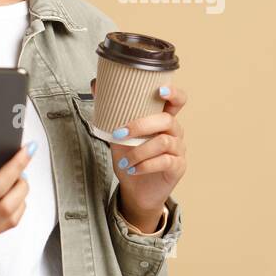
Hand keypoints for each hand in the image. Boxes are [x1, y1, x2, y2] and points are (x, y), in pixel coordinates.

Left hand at [91, 77, 187, 230]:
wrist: (135, 190)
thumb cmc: (130, 158)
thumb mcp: (118, 134)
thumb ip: (111, 112)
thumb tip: (96, 84)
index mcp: (163, 119)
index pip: (178, 101)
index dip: (174, 93)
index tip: (160, 90)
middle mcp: (175, 132)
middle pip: (166, 120)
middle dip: (141, 125)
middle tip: (119, 134)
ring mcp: (179, 150)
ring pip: (163, 142)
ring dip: (139, 151)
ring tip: (124, 161)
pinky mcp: (178, 167)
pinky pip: (164, 161)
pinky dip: (145, 165)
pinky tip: (133, 169)